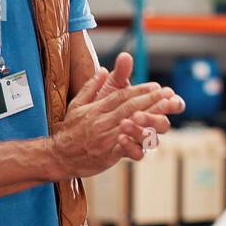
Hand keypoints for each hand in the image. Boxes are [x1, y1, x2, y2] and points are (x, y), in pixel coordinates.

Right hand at [49, 70, 183, 177]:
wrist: (58, 156)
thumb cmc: (69, 131)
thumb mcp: (76, 105)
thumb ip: (91, 87)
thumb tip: (103, 70)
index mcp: (96, 109)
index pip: (121, 96)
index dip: (140, 90)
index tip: (156, 86)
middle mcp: (101, 121)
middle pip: (130, 107)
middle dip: (151, 99)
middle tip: (168, 94)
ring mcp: (105, 138)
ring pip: (131, 125)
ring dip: (150, 117)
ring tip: (166, 111)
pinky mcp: (107, 155)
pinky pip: (125, 148)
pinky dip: (137, 141)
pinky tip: (151, 136)